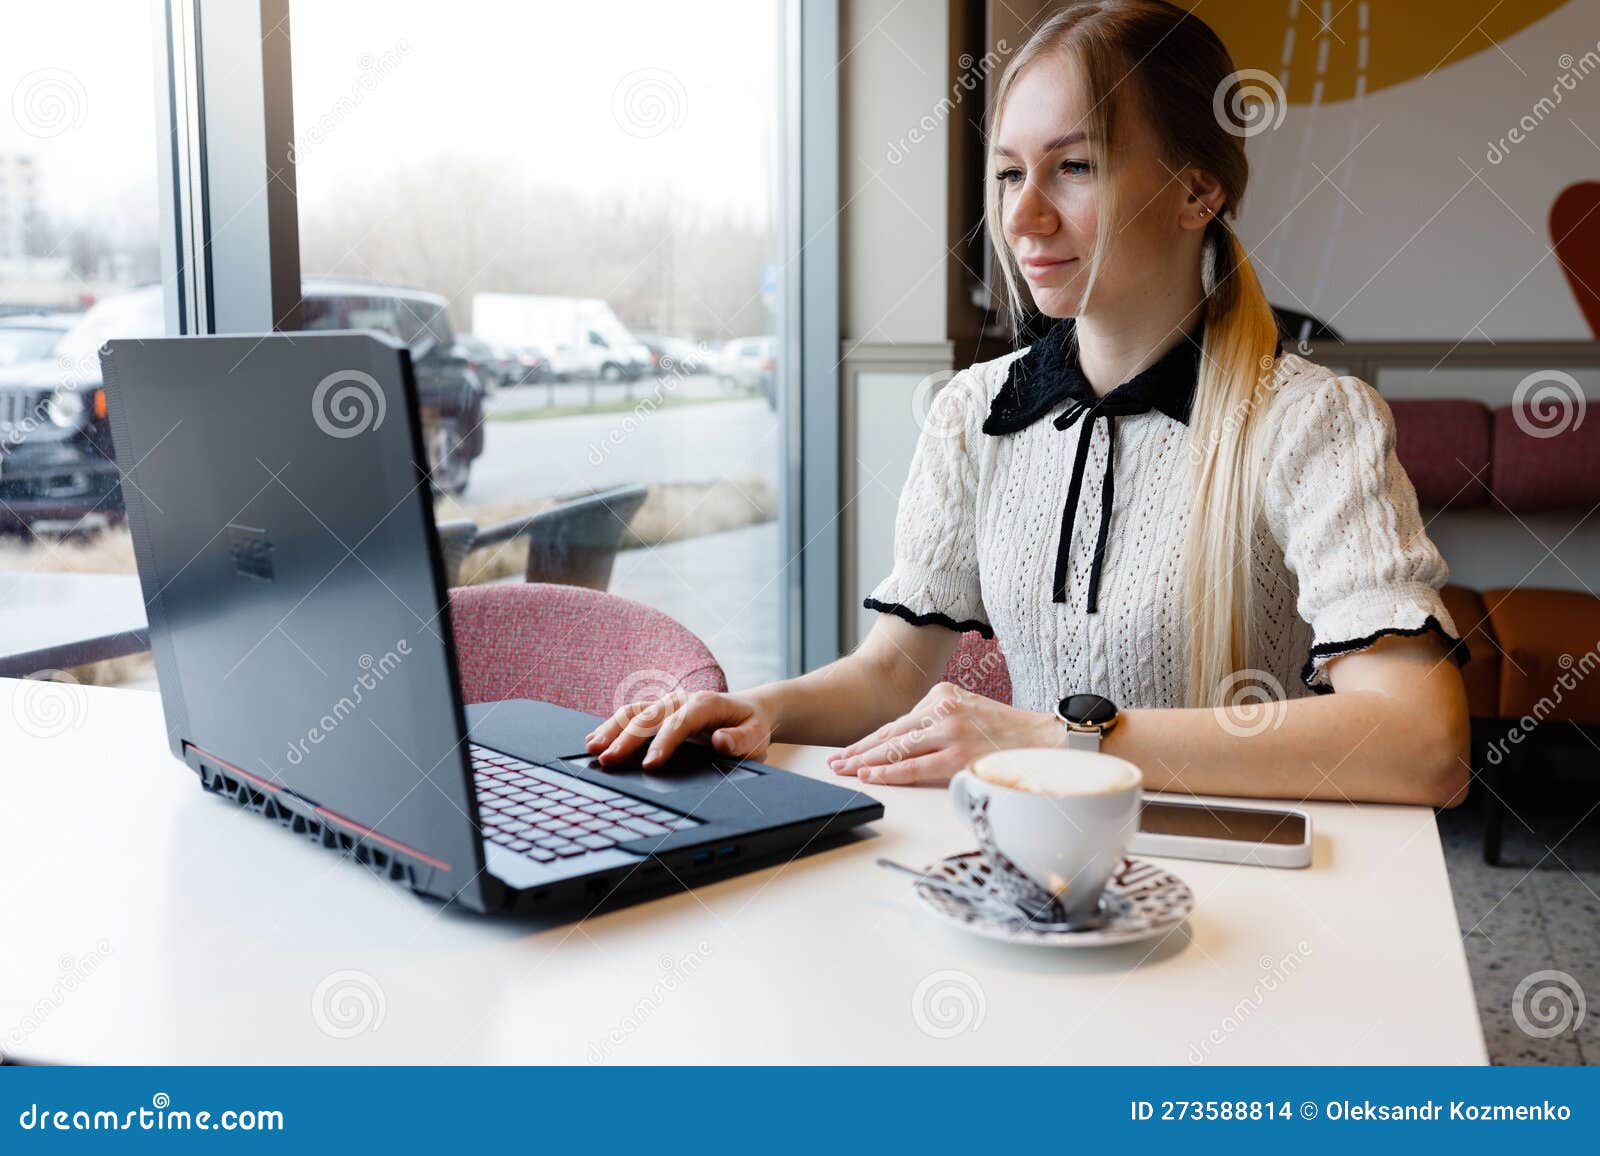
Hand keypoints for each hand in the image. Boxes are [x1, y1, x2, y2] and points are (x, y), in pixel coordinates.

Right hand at [583, 690, 775, 768]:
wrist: (750, 710)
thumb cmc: (751, 727)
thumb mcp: (756, 736)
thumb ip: (741, 740)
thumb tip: (721, 741)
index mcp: (706, 704)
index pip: (681, 723)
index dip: (664, 743)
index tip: (650, 765)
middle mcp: (682, 700)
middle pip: (649, 716)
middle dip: (626, 738)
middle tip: (607, 760)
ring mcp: (667, 705)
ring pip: (633, 712)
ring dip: (611, 729)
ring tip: (591, 749)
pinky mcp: (658, 713)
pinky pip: (631, 717)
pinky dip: (611, 727)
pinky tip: (593, 742)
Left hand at [825, 682, 1057, 785]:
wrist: (1045, 741)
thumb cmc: (1007, 732)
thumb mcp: (968, 709)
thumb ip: (937, 719)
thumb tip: (904, 741)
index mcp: (943, 694)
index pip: (898, 721)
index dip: (870, 738)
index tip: (849, 749)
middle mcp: (943, 708)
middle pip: (890, 733)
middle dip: (859, 749)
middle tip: (834, 761)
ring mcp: (950, 731)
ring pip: (896, 749)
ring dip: (865, 761)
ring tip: (844, 770)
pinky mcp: (958, 756)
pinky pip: (914, 767)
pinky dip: (888, 772)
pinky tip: (870, 775)